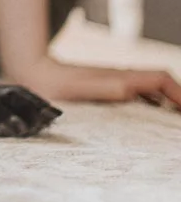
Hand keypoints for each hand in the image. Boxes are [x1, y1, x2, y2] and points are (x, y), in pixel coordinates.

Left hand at [14, 55, 180, 107]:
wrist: (35, 75)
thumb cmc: (56, 86)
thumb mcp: (80, 89)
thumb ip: (105, 88)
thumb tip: (130, 89)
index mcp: (122, 76)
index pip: (161, 78)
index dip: (180, 92)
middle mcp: (123, 77)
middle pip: (162, 84)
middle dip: (179, 100)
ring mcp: (117, 83)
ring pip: (153, 91)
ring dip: (168, 104)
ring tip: (174, 126)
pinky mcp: (109, 90)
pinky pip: (140, 97)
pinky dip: (154, 107)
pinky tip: (152, 123)